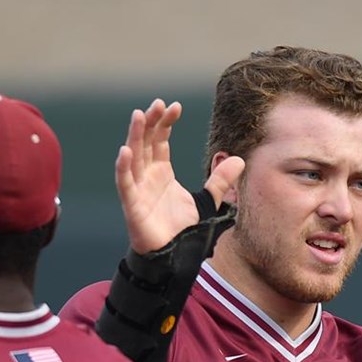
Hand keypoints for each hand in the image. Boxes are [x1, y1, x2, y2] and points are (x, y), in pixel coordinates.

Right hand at [115, 99, 243, 254]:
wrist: (173, 257)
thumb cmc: (182, 230)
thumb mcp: (207, 201)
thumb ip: (220, 181)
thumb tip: (238, 160)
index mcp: (162, 172)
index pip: (161, 140)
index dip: (166, 123)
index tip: (175, 106)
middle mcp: (148, 176)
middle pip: (145, 142)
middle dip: (150, 122)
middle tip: (158, 103)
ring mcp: (138, 189)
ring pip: (133, 157)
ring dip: (134, 136)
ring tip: (138, 115)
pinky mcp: (132, 205)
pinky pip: (125, 184)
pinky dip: (123, 168)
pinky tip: (124, 151)